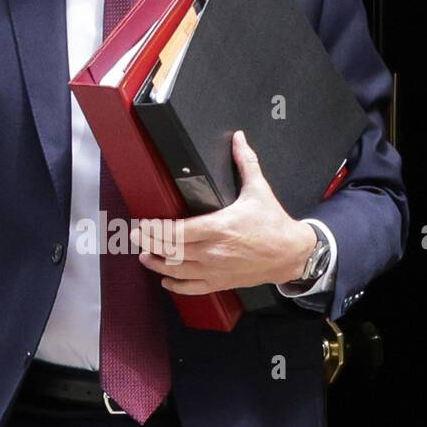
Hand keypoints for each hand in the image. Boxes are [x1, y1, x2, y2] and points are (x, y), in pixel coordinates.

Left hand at [129, 129, 316, 294]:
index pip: (177, 231)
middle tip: (135, 236)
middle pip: (171, 250)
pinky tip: (166, 279)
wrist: (291, 253)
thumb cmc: (274, 224)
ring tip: (145, 256)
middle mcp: (213, 251)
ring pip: (177, 270)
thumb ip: (245, 163)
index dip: (155, 229)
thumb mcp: (259, 190)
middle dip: (149, 243)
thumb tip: (238, 138)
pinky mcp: (220, 282)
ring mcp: (215, 269)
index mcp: (219, 227)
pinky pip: (192, 287)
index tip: (142, 224)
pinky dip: (176, 285)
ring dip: (157, 264)